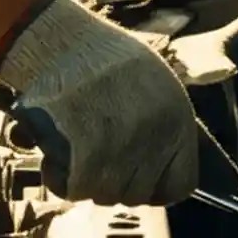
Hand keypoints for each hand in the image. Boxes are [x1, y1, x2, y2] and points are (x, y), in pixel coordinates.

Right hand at [0, 0, 197, 205]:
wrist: (62, 41)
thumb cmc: (106, 59)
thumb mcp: (157, 86)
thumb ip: (164, 127)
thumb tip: (162, 165)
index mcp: (178, 122)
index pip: (182, 184)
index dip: (159, 189)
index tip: (141, 183)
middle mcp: (156, 140)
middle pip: (139, 194)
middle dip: (117, 184)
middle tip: (97, 162)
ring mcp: (122, 150)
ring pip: (106, 195)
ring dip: (88, 182)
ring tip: (76, 153)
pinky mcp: (85, 154)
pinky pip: (74, 190)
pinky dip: (60, 180)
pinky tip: (55, 160)